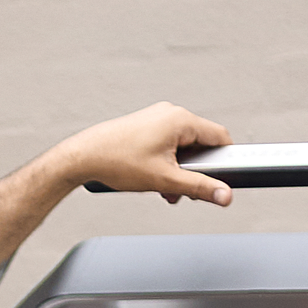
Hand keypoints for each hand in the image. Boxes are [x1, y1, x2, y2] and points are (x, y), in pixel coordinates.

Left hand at [71, 103, 233, 207]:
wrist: (83, 157)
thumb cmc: (117, 161)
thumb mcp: (165, 179)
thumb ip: (199, 187)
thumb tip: (224, 194)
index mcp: (180, 119)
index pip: (220, 136)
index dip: (224, 160)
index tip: (220, 178)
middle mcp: (170, 113)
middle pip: (200, 143)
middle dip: (195, 171)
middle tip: (182, 190)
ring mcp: (157, 118)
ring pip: (182, 147)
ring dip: (178, 171)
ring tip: (163, 187)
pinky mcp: (146, 126)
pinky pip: (167, 144)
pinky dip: (166, 163)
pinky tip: (153, 178)